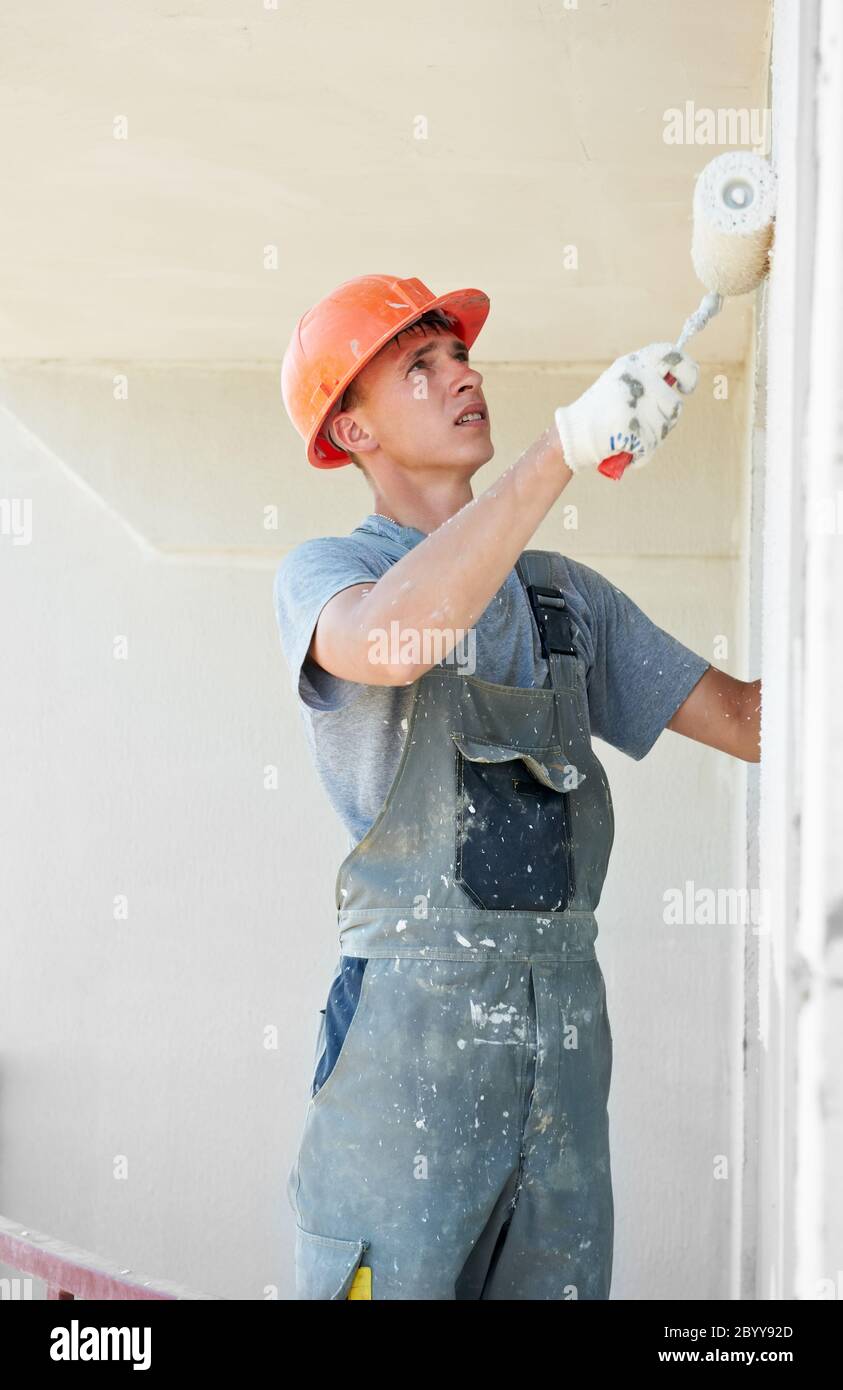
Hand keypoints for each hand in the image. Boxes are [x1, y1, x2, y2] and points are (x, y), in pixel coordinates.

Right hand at [553, 341, 699, 474]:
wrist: (573, 433)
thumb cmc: (599, 411)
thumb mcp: (620, 382)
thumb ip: (647, 378)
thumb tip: (677, 381)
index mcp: (634, 364)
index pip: (672, 355)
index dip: (688, 370)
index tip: (688, 386)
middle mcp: (637, 380)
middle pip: (674, 403)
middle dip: (666, 418)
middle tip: (650, 425)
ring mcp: (636, 404)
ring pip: (666, 426)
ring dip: (654, 437)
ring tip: (632, 437)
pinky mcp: (633, 427)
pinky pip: (652, 446)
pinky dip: (642, 454)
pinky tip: (627, 450)